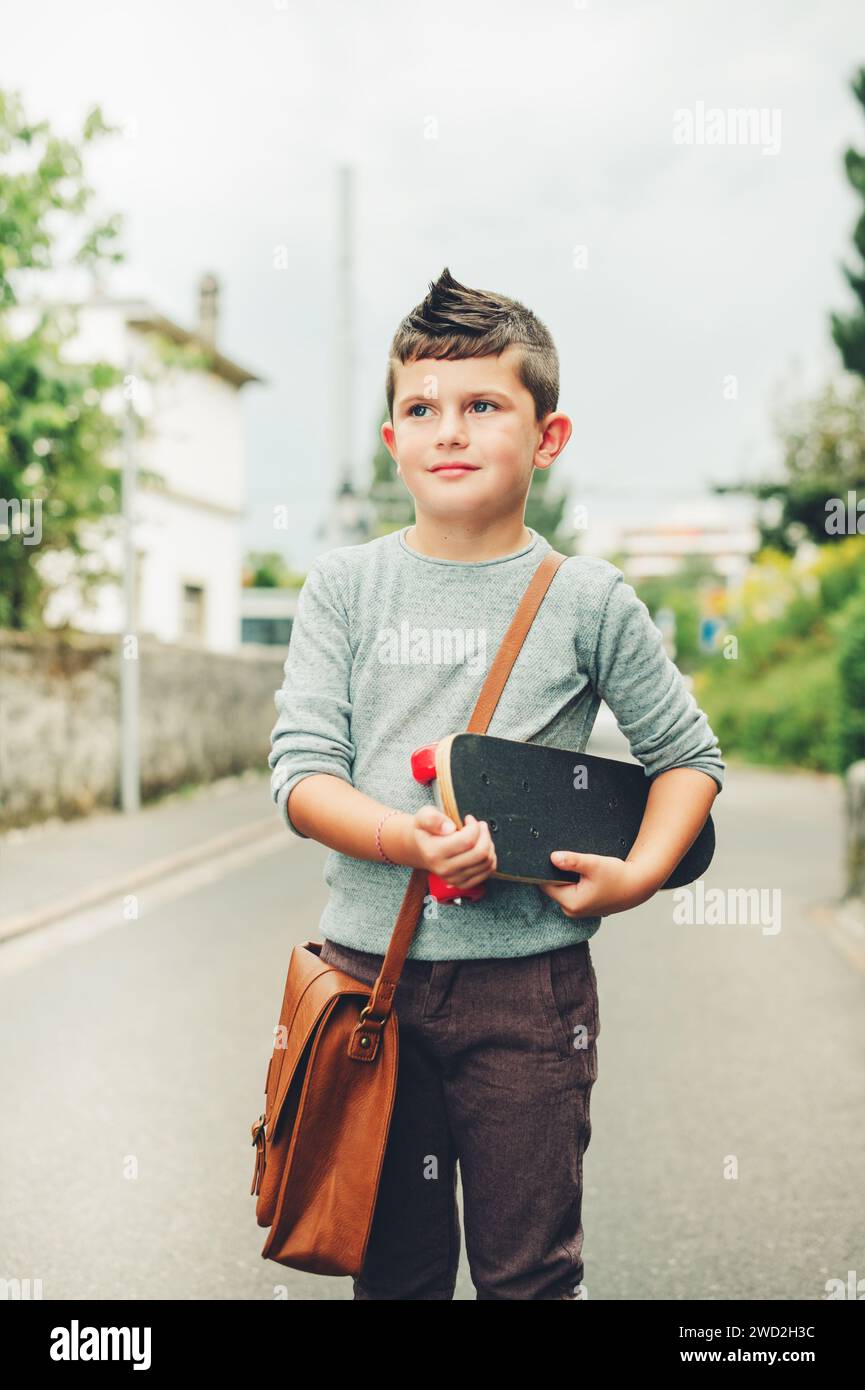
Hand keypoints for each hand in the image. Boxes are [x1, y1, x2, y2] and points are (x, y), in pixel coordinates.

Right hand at [410, 807, 496, 888]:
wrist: (422, 850)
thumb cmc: (426, 831)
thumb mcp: (423, 817)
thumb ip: (432, 818)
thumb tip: (449, 828)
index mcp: (434, 852)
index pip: (468, 840)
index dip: (474, 826)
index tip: (469, 819)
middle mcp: (444, 869)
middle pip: (480, 852)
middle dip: (485, 835)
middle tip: (480, 826)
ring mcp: (454, 879)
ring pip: (487, 861)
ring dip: (489, 845)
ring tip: (480, 836)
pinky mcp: (463, 884)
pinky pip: (488, 871)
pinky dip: (490, 857)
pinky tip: (481, 848)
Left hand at [536, 850, 659, 918]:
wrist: (637, 886)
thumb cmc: (618, 876)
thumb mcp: (593, 864)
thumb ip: (572, 861)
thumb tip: (552, 857)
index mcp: (571, 903)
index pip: (546, 885)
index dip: (548, 871)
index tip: (555, 859)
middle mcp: (572, 911)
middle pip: (553, 888)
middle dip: (560, 874)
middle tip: (574, 864)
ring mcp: (578, 912)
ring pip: (563, 889)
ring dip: (568, 879)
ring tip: (583, 871)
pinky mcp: (584, 908)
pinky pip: (571, 894)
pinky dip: (576, 884)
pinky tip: (587, 879)